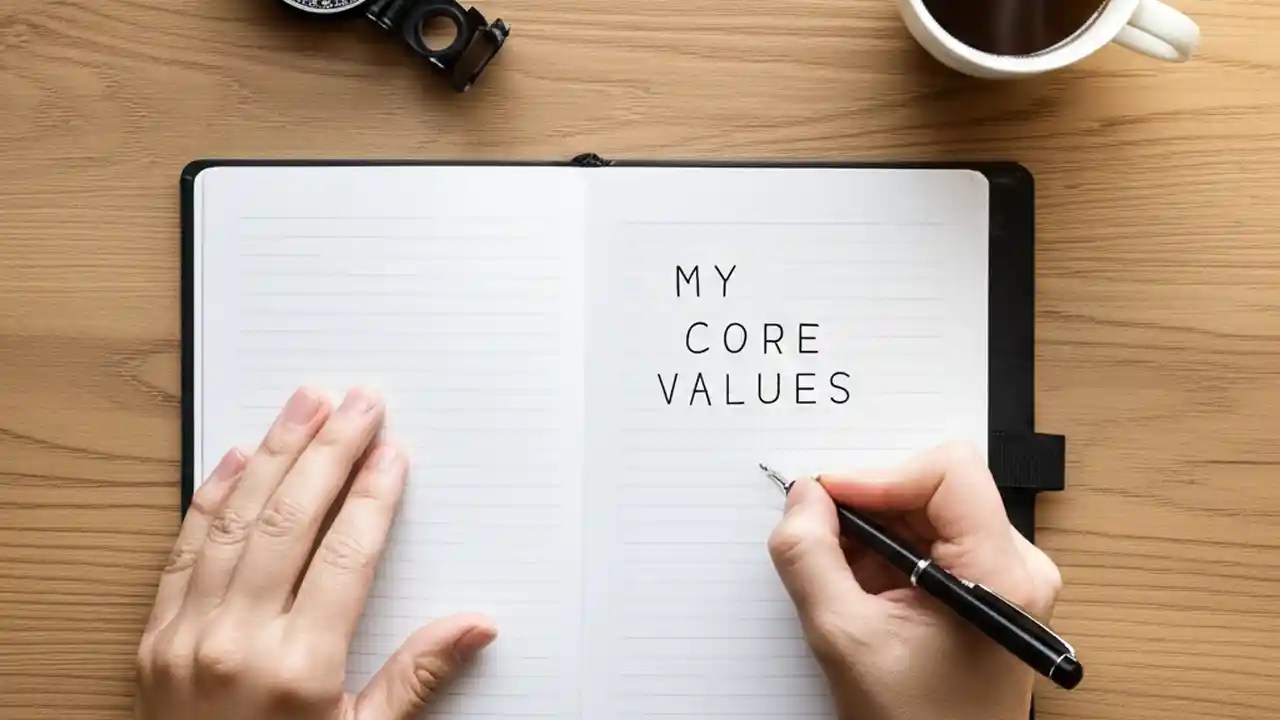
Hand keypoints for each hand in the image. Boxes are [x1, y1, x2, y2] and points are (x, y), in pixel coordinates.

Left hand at [136, 387, 495, 719]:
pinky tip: (235, 456)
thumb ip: (416, 677)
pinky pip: (183, 549)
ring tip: (304, 404)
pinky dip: (209, 497)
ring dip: (272, 453)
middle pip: (291, 519)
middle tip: (358, 403)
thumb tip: (477, 627)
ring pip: (236, 519)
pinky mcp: (154, 636)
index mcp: (299, 667)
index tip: (391, 453)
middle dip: (330, 450)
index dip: (373, 496)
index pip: (345, 553)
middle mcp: (237, 641)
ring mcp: (187, 634)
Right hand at [768, 442, 1062, 719]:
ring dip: (872, 530)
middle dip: (868, 504)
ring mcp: (1003, 575)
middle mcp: (1016, 566)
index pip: (948, 471)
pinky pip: (928, 539)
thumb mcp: (844, 637)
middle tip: (819, 534)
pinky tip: (860, 587)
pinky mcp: (983, 586)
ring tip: (841, 573)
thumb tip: (803, 497)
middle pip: (933, 486)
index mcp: (1002, 573)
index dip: (879, 474)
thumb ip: (810, 556)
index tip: (828, 497)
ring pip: (925, 510)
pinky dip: (884, 552)